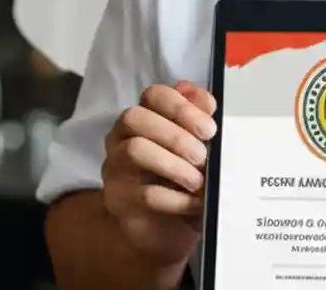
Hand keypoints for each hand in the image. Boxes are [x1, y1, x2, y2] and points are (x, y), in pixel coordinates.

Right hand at [102, 80, 217, 263]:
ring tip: (198, 181)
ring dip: (173, 165)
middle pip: (135, 117)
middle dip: (175, 135)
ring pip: (134, 150)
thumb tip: (204, 99)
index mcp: (145, 118)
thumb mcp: (199, 148)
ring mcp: (115, 168)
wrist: (171, 230)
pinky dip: (177, 199)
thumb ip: (199, 119)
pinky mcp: (117, 200)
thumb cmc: (184, 180)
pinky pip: (144, 194)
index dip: (181, 106)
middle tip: (202, 156)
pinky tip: (196, 204)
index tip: (209, 128)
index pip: (153, 95)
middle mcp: (122, 137)